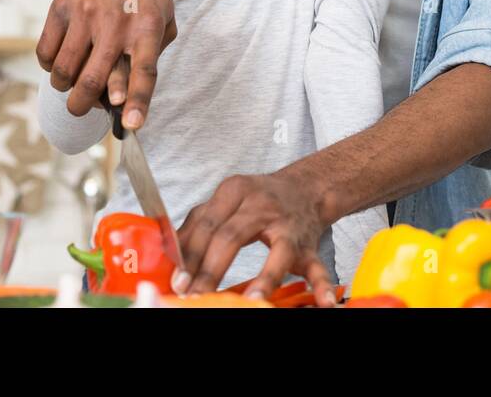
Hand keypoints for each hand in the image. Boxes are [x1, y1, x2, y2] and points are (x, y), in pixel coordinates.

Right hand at [36, 0, 175, 129]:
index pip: (144, 71)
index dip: (137, 101)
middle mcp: (115, 23)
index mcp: (146, 27)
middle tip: (83, 109)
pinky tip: (59, 62)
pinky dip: (49, 67)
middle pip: (92, 79)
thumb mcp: (164, 15)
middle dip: (84, 106)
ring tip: (73, 83)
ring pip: (63, 71)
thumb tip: (130, 92)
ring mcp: (84, 15)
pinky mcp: (60, 8)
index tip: (130, 125)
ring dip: (66, 87)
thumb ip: (152, 52)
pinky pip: (45, 52)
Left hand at [176, 168, 338, 305]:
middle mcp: (262, 206)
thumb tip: (168, 253)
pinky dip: (321, 285)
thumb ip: (197, 224)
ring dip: (265, 278)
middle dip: (211, 270)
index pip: (206, 223)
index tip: (177, 281)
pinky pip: (316, 266)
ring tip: (250, 301)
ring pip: (278, 252)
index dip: (189, 254)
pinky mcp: (309, 244)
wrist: (306, 188)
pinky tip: (323, 303)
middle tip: (195, 296)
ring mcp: (288, 226)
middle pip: (232, 236)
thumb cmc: (257, 200)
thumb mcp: (225, 202)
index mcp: (235, 191)